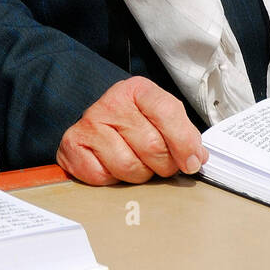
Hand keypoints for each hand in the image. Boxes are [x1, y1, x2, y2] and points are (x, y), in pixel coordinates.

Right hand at [57, 77, 205, 184]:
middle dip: (164, 164)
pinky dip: (112, 180)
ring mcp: (90, 123)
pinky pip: (102, 177)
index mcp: (138, 90)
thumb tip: (197, 157)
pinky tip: (113, 166)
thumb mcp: (161, 117)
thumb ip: (183, 133)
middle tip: (162, 164)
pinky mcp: (72, 145)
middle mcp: (112, 103)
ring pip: (128, 166)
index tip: (192, 161)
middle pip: (152, 146)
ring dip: (139, 174)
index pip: (168, 113)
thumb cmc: (134, 122)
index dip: (184, 142)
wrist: (98, 122)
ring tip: (137, 163)